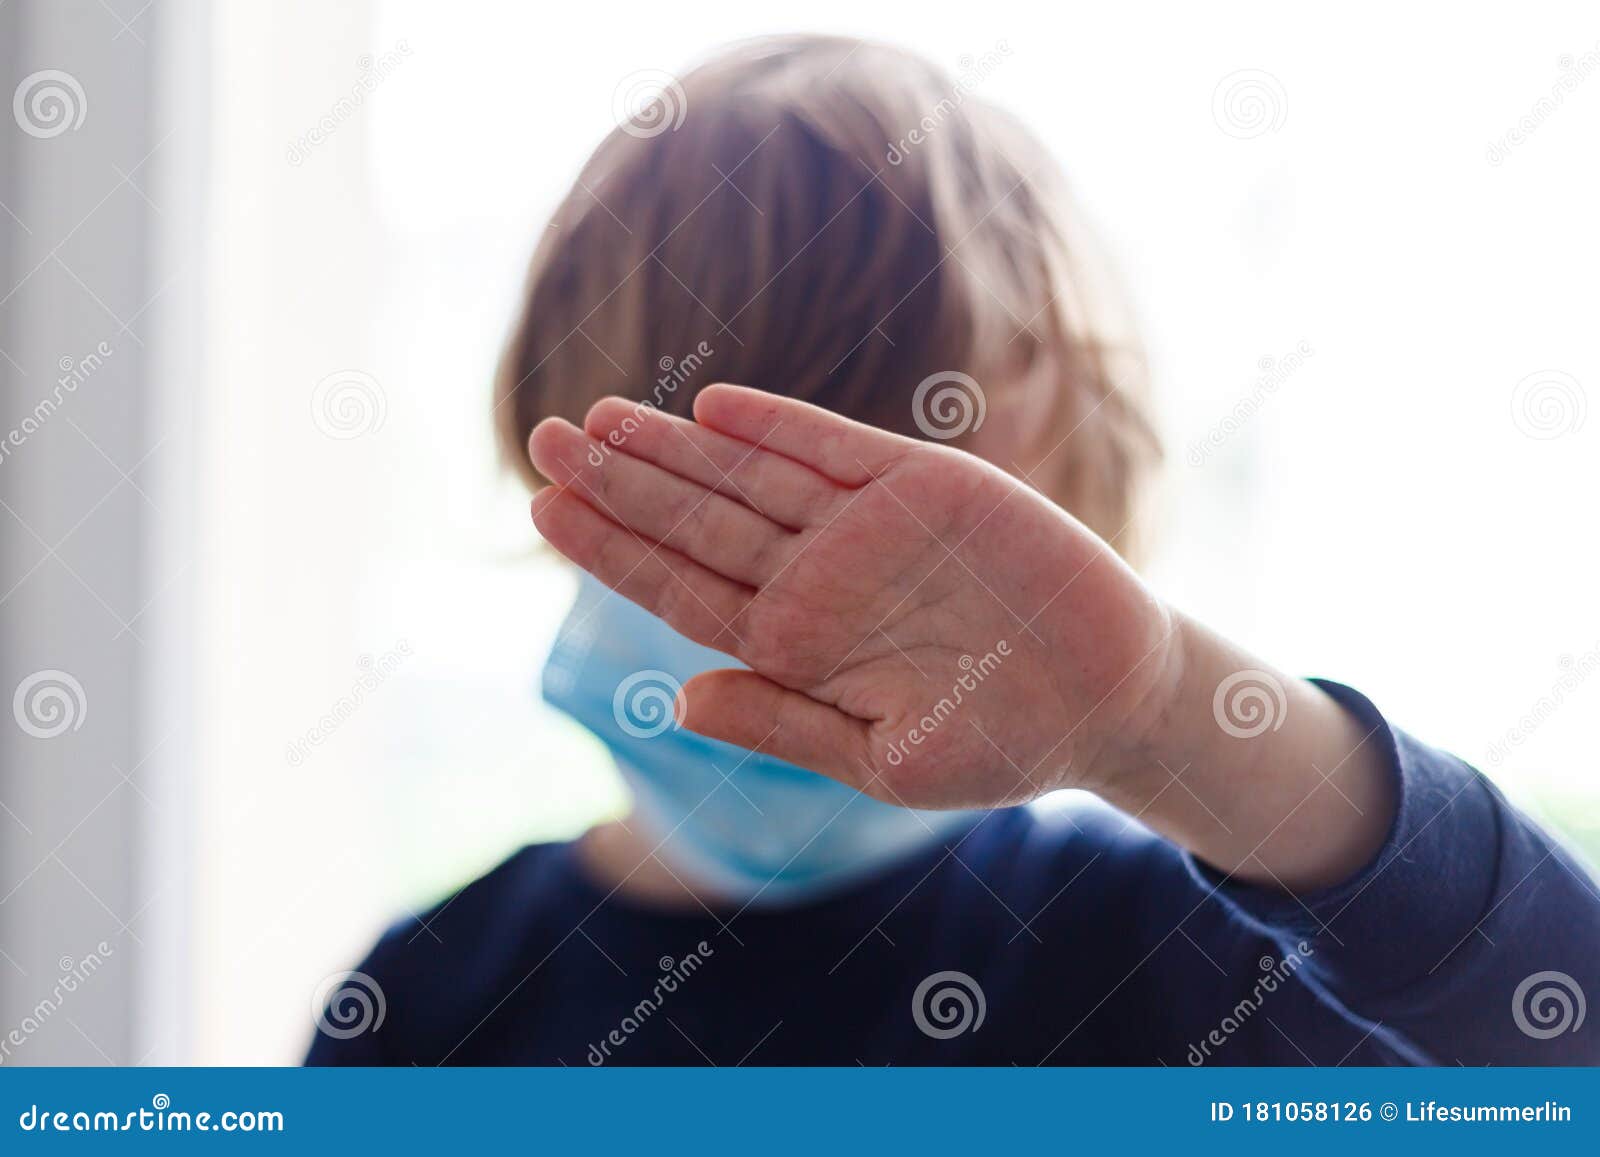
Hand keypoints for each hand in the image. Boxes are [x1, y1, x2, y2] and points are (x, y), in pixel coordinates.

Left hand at [528, 383, 1179, 809]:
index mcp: (795, 645)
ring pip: (749, 476)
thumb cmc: (999, 743)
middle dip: (618, 481)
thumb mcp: (883, 758)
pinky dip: (777, 426)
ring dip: (676, 444)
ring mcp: (864, 527)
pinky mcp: (921, 484)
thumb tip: (676, 703)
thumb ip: (783, 722)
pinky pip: (834, 447)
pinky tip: (714, 407)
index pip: (679, 588)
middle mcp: (815, 577)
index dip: (611, 549)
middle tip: (541, 439)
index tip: (542, 509)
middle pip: (696, 520)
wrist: (1109, 696)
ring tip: (600, 416)